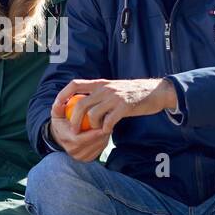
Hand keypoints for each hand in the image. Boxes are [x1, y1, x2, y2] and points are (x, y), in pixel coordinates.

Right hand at [48, 111, 107, 160]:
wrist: (61, 136)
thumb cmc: (61, 121)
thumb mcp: (57, 113)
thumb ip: (58, 107)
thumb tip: (59, 102)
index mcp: (66, 139)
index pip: (80, 139)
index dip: (93, 134)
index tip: (103, 125)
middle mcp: (72, 151)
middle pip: (92, 144)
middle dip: (102, 134)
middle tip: (110, 123)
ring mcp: (80, 157)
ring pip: (98, 147)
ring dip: (105, 137)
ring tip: (109, 125)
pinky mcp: (87, 159)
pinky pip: (99, 150)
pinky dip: (104, 141)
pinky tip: (106, 132)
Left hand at [51, 77, 178, 137]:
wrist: (156, 92)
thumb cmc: (134, 93)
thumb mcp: (114, 88)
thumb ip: (100, 94)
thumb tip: (84, 103)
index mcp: (101, 83)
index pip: (75, 84)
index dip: (63, 94)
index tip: (57, 105)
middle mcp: (105, 88)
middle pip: (80, 104)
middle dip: (73, 120)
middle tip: (74, 131)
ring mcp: (115, 97)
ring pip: (92, 115)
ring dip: (91, 126)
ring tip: (97, 129)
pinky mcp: (124, 107)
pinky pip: (108, 121)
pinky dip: (105, 129)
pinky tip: (108, 130)